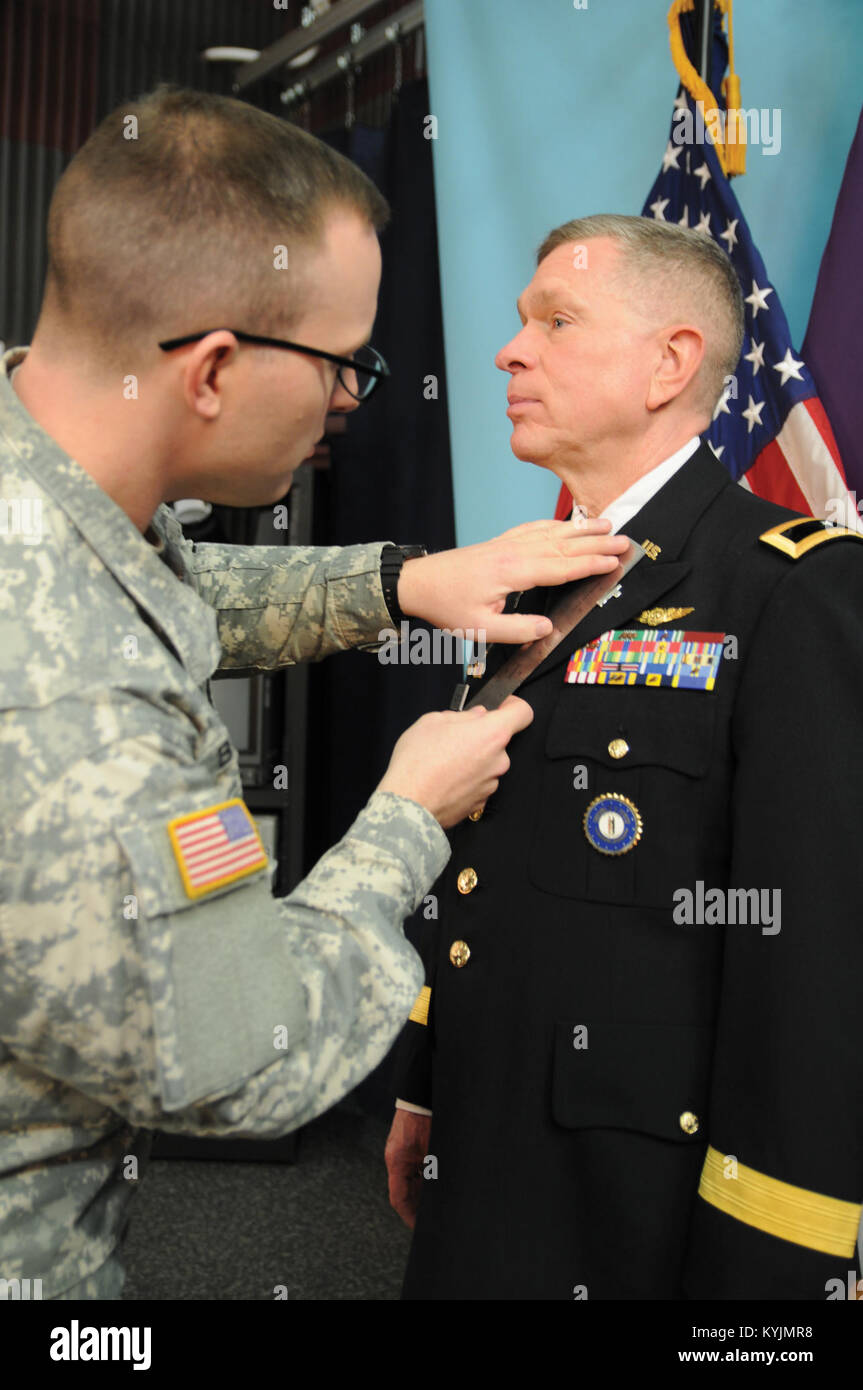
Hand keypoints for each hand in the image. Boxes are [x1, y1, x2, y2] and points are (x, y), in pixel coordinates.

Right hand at [376, 695, 532, 827]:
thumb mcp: (433, 721)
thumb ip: (462, 715)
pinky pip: (479, 782)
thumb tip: (475, 716)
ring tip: (444, 761)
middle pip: (499, 740)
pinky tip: (445, 778)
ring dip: (473, 759)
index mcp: (491, 734)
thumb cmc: (418, 763)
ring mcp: (491, 783)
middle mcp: (498, 760)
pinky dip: (467, 778)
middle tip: (454, 738)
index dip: (512, 705)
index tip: (500, 706)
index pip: (523, 713)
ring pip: (488, 762)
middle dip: (480, 736)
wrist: (409, 803)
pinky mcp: (481, 801)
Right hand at [385, 1108, 431, 1228]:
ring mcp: (399, 1152)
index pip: (399, 1198)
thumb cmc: (427, 1117)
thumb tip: (442, 1194)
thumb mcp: (434, 1148)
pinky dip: (423, 1179)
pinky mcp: (406, 1146)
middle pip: (403, 1191)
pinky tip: (436, 1185)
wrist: (420, 1092)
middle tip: (431, 1221)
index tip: (419, 1229)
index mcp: (398, 1162)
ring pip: (409, 1181)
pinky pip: (412, 1169)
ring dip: (421, 1194)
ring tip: (436, 1206)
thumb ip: (434, 1171)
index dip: (409, 1217)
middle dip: (416, 1208)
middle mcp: (395, 1158)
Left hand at [395, 518, 629, 642]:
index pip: (560, 567)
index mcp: (512, 572)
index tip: (615, 561)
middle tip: (625, 540)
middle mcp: (513, 552)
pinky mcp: (501, 542)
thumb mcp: (479, 629)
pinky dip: (556, 525)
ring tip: (607, 526)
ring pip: (551, 533)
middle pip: (563, 545)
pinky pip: (534, 528)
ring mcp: (507, 543)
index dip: (590, 564)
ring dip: (581, 530)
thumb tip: (548, 629)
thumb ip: (516, 631)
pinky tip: (568, 524)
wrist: (419, 583)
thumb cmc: (447, 607)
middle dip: (596, 543)